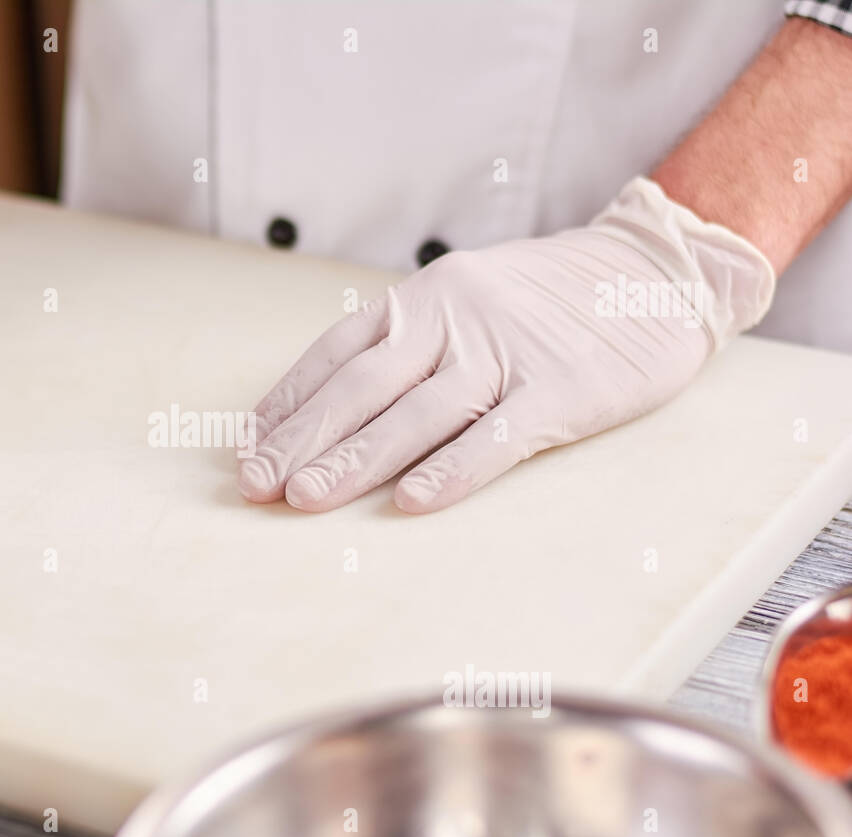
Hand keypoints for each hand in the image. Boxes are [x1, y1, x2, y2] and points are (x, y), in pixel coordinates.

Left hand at [238, 177, 773, 513]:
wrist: (653, 270)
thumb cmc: (542, 300)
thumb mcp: (461, 301)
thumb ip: (405, 347)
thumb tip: (331, 409)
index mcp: (420, 300)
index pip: (334, 356)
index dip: (286, 405)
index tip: (245, 450)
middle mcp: (452, 320)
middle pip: (361, 388)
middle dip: (301, 440)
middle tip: (255, 487)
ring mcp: (506, 353)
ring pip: (417, 414)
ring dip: (356, 460)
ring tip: (306, 501)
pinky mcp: (561, 389)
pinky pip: (498, 435)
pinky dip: (453, 470)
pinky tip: (412, 503)